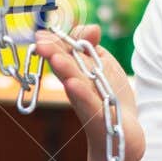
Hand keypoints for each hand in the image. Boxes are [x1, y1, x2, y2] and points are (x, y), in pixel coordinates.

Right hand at [33, 24, 144, 160]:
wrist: (121, 134)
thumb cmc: (109, 98)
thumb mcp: (103, 65)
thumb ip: (92, 45)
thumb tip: (91, 27)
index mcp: (76, 71)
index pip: (62, 54)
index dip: (53, 43)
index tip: (41, 35)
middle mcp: (77, 87)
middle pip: (64, 68)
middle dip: (53, 54)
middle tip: (40, 43)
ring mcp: (86, 102)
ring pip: (74, 84)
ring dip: (65, 71)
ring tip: (55, 58)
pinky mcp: (99, 119)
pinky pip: (89, 105)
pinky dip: (81, 94)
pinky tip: (73, 84)